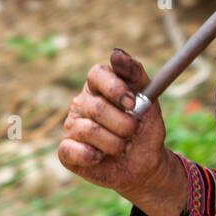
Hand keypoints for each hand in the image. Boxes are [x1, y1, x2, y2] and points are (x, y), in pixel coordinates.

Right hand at [58, 49, 172, 203]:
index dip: (114, 88)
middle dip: (124, 123)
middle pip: (97, 107)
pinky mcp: (66, 152)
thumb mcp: (149, 98)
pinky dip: (93, 156)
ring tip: (123, 146)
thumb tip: (115, 53)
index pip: (97, 74)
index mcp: (98, 86)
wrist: (146, 162)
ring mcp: (72, 127)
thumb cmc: (144, 127)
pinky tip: (101, 157)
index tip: (132, 103)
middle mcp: (81, 104)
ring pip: (89, 131)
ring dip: (115, 143)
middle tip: (135, 131)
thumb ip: (135, 73)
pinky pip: (74, 151)